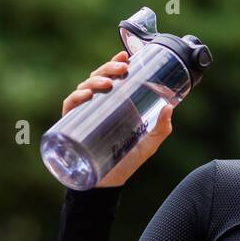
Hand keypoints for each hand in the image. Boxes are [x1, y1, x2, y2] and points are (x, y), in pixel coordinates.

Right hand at [60, 49, 174, 187]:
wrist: (108, 185)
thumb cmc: (126, 161)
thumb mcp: (149, 143)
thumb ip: (161, 128)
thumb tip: (170, 107)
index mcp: (114, 103)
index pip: (112, 77)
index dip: (116, 62)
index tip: (126, 54)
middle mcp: (97, 106)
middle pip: (98, 78)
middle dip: (108, 68)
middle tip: (122, 68)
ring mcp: (84, 115)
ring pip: (84, 88)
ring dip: (94, 81)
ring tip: (107, 83)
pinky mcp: (72, 127)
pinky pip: (69, 107)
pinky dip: (75, 99)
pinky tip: (85, 97)